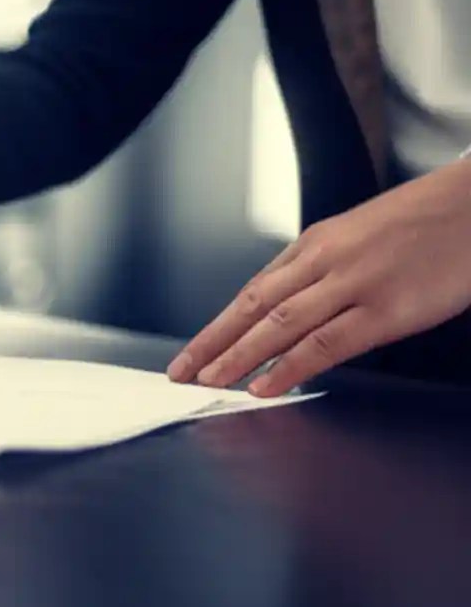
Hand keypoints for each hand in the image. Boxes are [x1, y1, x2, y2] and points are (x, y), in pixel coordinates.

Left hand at [168, 159, 470, 396]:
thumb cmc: (425, 222)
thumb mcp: (360, 236)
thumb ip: (321, 270)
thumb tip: (286, 307)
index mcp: (315, 243)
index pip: (252, 291)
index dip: (217, 326)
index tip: (190, 352)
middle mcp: (324, 261)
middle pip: (253, 307)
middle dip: (212, 343)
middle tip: (180, 372)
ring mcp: (354, 284)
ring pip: (279, 325)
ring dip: (238, 356)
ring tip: (210, 382)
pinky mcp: (386, 309)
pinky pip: (325, 343)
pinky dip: (289, 366)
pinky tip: (264, 385)